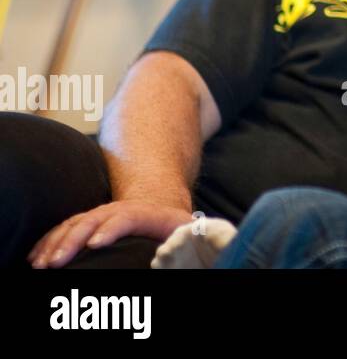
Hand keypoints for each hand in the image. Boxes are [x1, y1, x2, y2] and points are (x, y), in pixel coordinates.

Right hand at [29, 200, 192, 268]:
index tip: (95, 244)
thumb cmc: (179, 229)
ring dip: (57, 242)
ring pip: (77, 224)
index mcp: (151, 214)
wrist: (164, 205)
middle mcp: (123, 211)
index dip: (111, 228)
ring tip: (43, 263)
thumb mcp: (187, 230)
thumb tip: (179, 249)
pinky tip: (36, 256)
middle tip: (58, 261)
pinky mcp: (90, 222)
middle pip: (96, 219)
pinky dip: (49, 241)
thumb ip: (184, 238)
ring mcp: (104, 215)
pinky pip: (66, 229)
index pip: (129, 216)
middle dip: (74, 240)